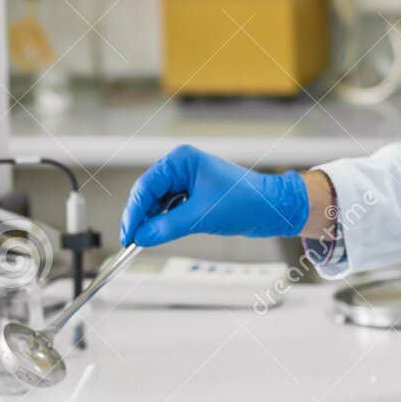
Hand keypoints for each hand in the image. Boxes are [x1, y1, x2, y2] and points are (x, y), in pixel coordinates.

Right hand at [119, 145, 308, 246]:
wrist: (273, 208)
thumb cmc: (246, 202)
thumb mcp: (202, 216)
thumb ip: (168, 226)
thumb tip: (142, 237)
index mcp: (182, 160)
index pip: (147, 186)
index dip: (134, 212)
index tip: (128, 235)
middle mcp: (182, 166)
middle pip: (148, 193)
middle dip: (140, 217)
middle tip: (132, 241)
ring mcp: (187, 179)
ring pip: (158, 202)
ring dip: (151, 220)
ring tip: (145, 240)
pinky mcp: (194, 194)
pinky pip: (170, 208)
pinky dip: (163, 221)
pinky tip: (160, 232)